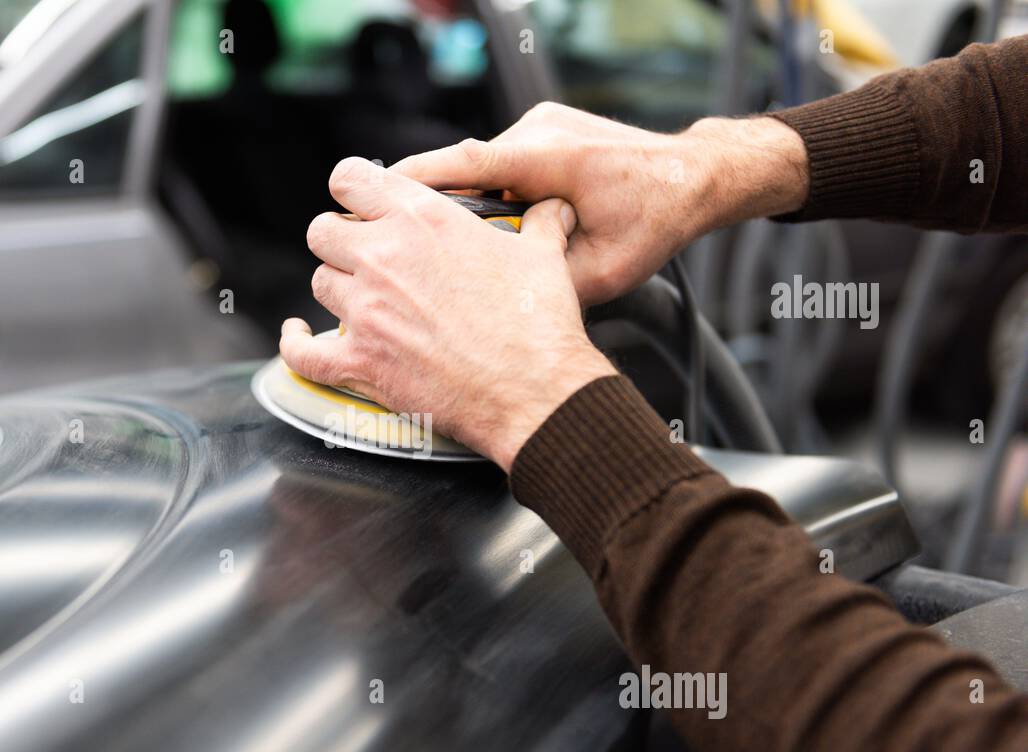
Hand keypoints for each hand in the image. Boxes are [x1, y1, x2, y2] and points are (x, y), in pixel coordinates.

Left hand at [280, 157, 615, 472]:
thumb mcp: (543, 255)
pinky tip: (298, 335)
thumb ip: (541, 223)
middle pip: (322, 232)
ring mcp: (365, 311)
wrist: (533, 390)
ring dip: (335, 290)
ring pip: (319, 283)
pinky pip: (302, 351)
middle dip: (337, 241)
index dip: (350, 189)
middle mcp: (383, 257)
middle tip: (359, 257)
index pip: (350, 179)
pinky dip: (296, 344)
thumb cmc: (538, 324)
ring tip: (358, 300)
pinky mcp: (358, 361)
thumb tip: (556, 208)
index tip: (358, 202)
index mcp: (421, 219)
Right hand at [390, 103, 809, 304]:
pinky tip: (481, 226)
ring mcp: (541, 126)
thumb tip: (500, 309)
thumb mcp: (606, 271)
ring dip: (462, 201)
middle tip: (392, 235)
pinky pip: (497, 163)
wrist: (695, 178)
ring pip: (480, 167)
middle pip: (466, 167)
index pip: (470, 161)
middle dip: (428, 201)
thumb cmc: (659, 219)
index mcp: (554, 158)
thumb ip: (551, 285)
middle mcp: (541, 132)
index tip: (374, 195)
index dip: (418, 180)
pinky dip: (484, 192)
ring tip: (441, 243)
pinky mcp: (543, 132)